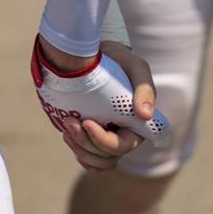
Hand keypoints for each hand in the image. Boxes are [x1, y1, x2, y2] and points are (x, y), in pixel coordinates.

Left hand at [32, 36, 164, 172]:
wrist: (94, 53)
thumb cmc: (118, 59)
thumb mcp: (135, 66)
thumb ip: (144, 87)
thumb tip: (145, 115)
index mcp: (137, 124)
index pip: (124, 145)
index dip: (105, 142)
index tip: (88, 123)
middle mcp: (123, 134)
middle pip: (107, 155)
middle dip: (86, 142)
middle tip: (70, 121)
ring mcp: (106, 136)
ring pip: (97, 160)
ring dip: (80, 148)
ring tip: (67, 126)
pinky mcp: (90, 136)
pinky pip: (88, 158)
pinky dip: (79, 153)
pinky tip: (69, 137)